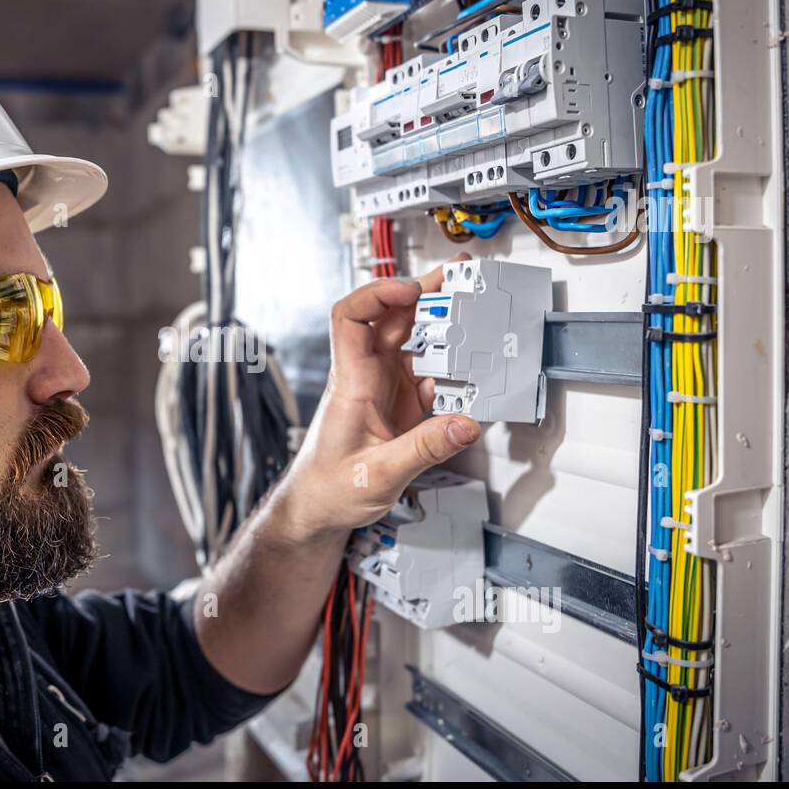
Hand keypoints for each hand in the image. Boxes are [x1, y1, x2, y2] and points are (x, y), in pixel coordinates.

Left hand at [279, 254, 481, 536]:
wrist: (318, 508)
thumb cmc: (329, 489)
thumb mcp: (378, 475)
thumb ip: (424, 449)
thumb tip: (465, 424)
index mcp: (351, 383)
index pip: (351, 317)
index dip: (380, 293)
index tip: (414, 289)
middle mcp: (364, 377)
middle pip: (390, 319)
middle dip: (424, 295)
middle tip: (460, 280)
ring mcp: (381, 389)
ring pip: (411, 343)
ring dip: (439, 328)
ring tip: (470, 312)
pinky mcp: (397, 404)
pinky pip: (426, 374)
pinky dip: (447, 368)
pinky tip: (465, 369)